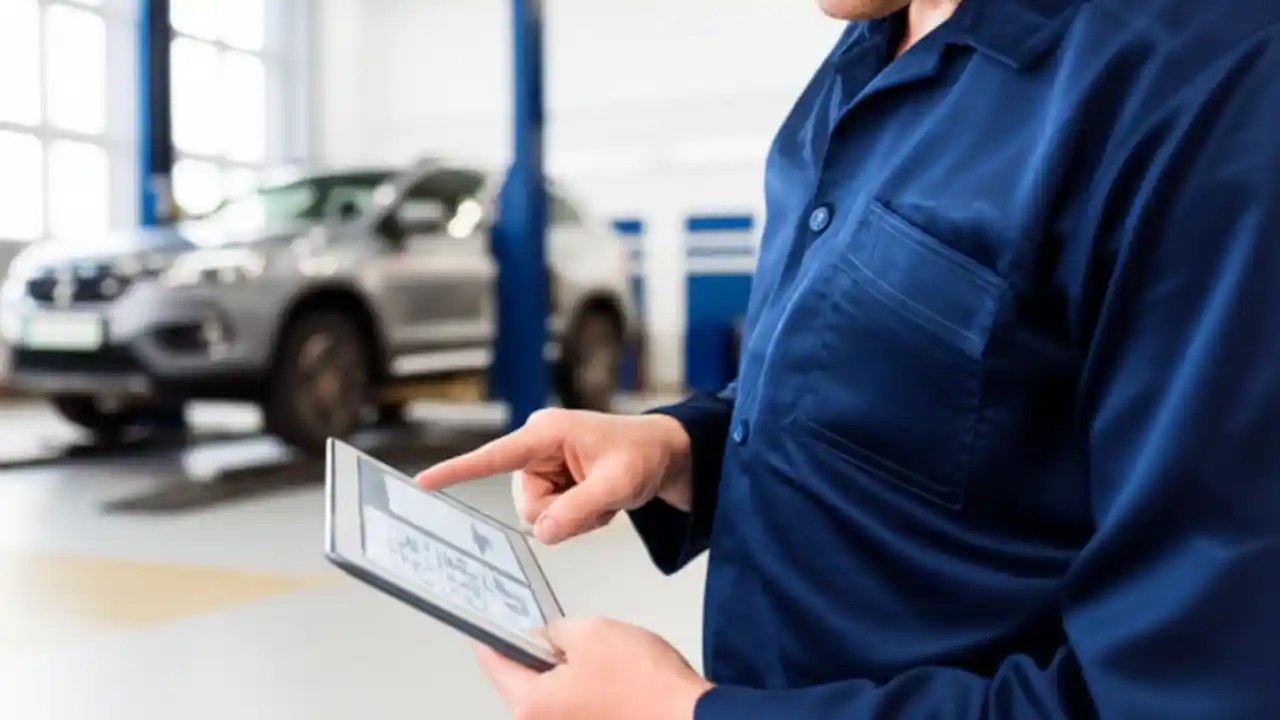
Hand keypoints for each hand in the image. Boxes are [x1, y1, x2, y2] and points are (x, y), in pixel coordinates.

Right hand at [417, 409, 693, 544]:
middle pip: (528, 506)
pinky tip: (597, 499)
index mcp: (546, 434)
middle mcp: (537, 448)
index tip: (423, 482)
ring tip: (600, 495)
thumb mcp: (618, 484)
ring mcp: (543, 466)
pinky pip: (552, 518)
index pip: (494, 457)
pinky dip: (578, 516)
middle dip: (564, 513)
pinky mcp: (551, 481)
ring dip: (574, 516)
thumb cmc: (643, 455)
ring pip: (540, 517)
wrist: (662, 455)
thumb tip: (543, 532)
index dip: (457, 471)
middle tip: (599, 499)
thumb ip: (579, 508)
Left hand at [478, 618, 712, 719]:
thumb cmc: (644, 684)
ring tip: (594, 651)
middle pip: (521, 678)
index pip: (493, 661)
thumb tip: (546, 634)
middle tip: (557, 629)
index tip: (488, 617)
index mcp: (531, 703)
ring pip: (550, 689)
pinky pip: (572, 701)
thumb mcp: (590, 631)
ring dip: (563, 667)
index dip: (492, 632)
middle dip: (537, 649)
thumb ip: (555, 628)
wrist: (687, 716)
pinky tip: (607, 671)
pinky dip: (582, 683)